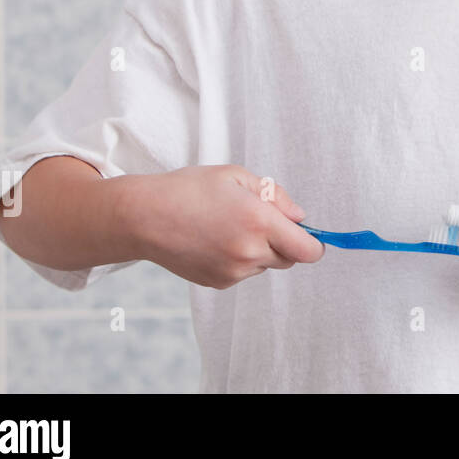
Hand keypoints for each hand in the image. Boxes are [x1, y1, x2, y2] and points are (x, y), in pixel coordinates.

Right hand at [129, 164, 324, 289]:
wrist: (144, 217)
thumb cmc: (190, 189)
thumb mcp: (237, 176)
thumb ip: (276, 196)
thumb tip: (300, 217)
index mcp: (259, 222)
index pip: (308, 250)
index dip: (314, 243)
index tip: (309, 235)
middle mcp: (250, 252)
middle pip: (289, 259)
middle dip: (284, 242)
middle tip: (259, 220)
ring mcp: (233, 272)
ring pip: (264, 265)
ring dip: (259, 250)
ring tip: (228, 226)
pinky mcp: (218, 283)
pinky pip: (242, 272)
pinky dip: (238, 259)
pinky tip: (215, 240)